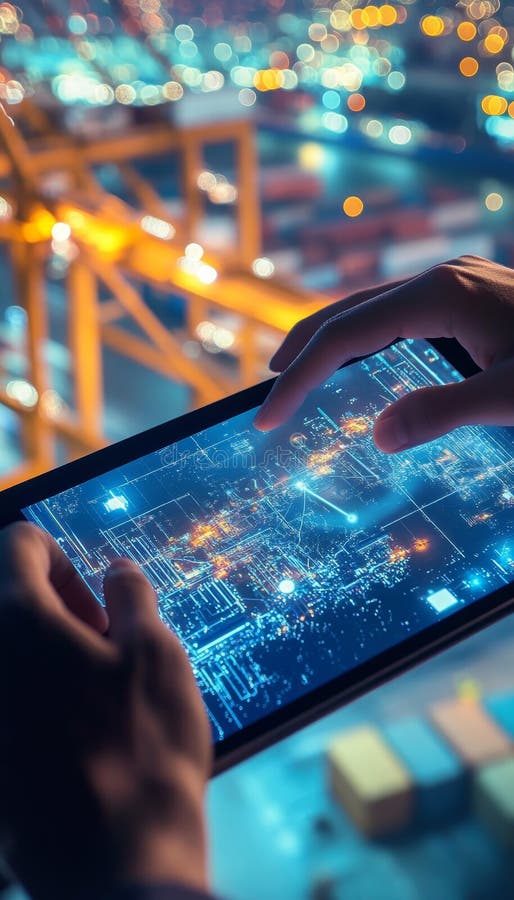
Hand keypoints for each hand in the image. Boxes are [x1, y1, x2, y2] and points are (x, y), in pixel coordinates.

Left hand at [0, 523, 210, 899]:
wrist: (117, 860)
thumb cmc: (142, 749)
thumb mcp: (155, 651)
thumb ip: (131, 594)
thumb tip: (115, 572)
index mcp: (19, 620)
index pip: (20, 546)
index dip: (63, 558)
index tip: (94, 597)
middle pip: (8, 601)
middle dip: (54, 609)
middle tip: (104, 643)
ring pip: (10, 654)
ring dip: (47, 654)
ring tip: (98, 689)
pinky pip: (10, 701)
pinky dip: (35, 697)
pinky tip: (80, 730)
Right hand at [255, 256, 513, 451]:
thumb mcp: (511, 397)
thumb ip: (444, 413)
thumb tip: (380, 436)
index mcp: (440, 295)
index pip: (346, 336)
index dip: (300, 377)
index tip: (268, 416)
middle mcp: (442, 278)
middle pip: (351, 310)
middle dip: (304, 347)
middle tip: (271, 385)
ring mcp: (458, 280)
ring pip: (376, 306)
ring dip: (335, 337)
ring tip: (306, 368)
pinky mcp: (471, 291)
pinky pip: (403, 310)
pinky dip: (370, 335)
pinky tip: (368, 354)